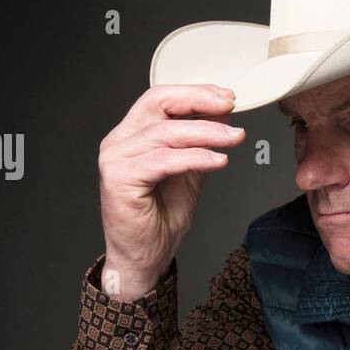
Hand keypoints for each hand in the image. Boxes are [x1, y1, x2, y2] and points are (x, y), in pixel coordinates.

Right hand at [98, 83, 244, 296]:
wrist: (145, 256)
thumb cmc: (161, 217)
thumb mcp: (190, 171)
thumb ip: (200, 143)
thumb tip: (222, 114)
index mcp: (132, 135)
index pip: (160, 98)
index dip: (194, 93)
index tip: (227, 96)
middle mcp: (119, 141)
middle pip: (157, 104)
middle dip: (198, 101)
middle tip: (230, 106)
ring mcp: (115, 159)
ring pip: (164, 134)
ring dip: (206, 132)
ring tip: (234, 138)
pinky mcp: (119, 179)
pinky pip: (163, 161)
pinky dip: (195, 158)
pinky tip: (218, 160)